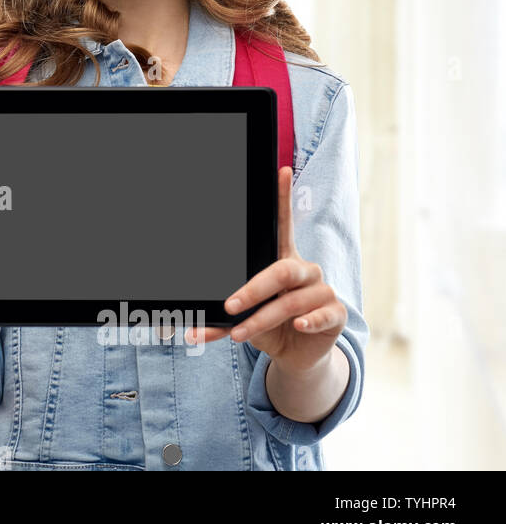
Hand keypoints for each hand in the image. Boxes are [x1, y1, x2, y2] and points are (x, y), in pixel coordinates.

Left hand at [189, 166, 345, 371]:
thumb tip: (188, 327)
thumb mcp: (243, 317)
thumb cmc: (268, 323)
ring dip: (261, 319)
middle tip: (229, 305)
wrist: (295, 352)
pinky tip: (298, 326)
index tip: (282, 171)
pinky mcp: (335, 313)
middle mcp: (304, 270)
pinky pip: (322, 315)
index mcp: (282, 260)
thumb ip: (221, 319)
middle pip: (281, 271)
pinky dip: (308, 322)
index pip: (283, 225)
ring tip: (239, 333)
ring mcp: (322, 290)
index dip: (283, 198)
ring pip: (291, 302)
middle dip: (252, 289)